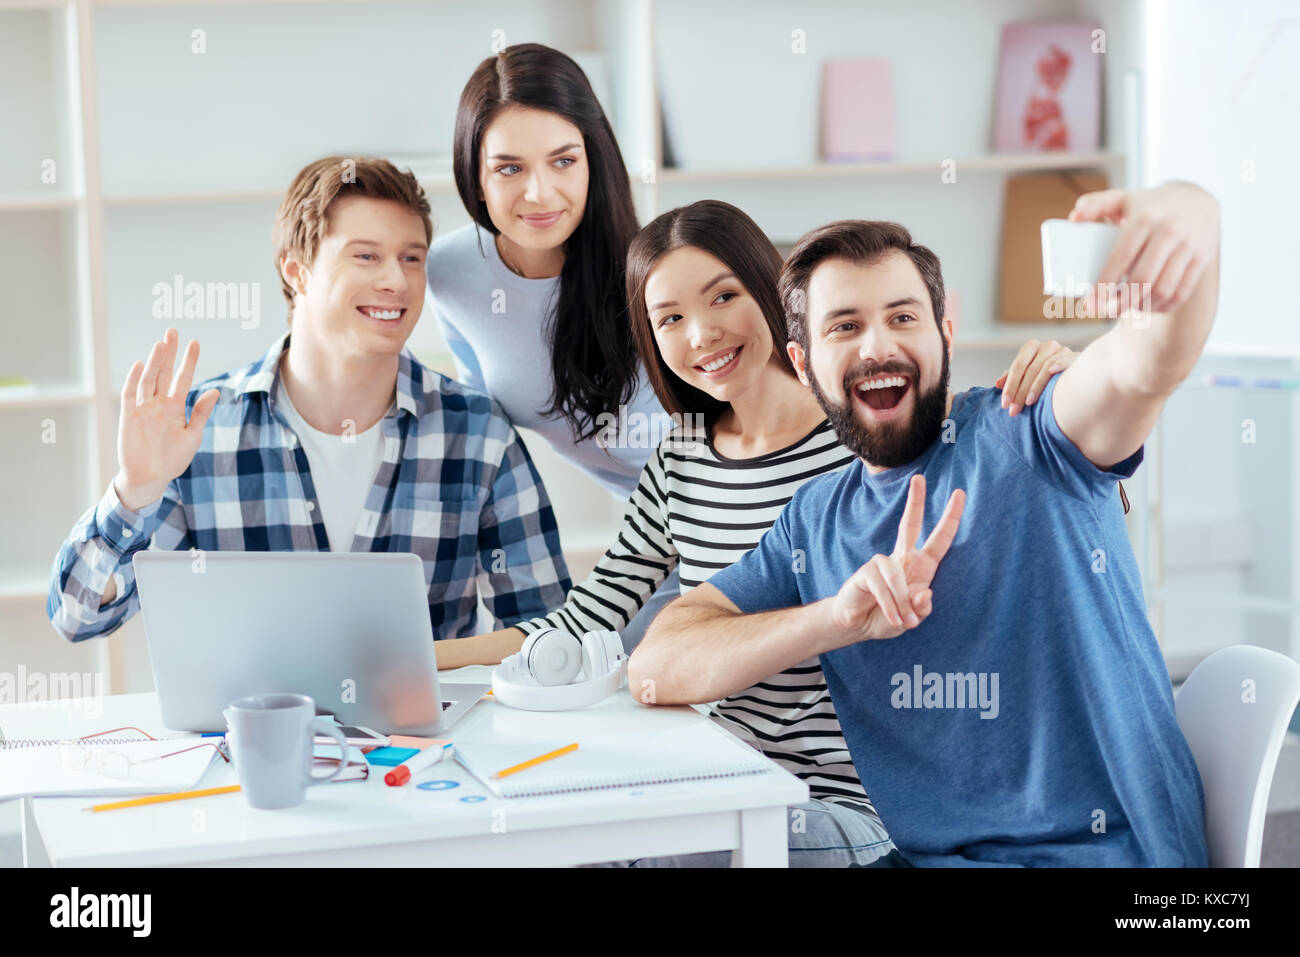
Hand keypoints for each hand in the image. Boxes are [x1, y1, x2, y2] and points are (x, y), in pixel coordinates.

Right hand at [114, 328, 219, 510]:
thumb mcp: (192, 436)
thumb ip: (201, 413)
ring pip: (148, 379)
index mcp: (175, 407)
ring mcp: (142, 408)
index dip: (188, 361)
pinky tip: (138, 365)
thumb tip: (215, 392)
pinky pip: (130, 395)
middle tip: (173, 331)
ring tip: (161, 344)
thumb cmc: (173, 459)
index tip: (195, 343)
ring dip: (153, 362)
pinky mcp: (128, 417)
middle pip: (163, 373)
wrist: (150, 478)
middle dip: (169, 353)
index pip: (182, 378)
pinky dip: (133, 380)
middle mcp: (159, 404)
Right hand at [829, 474, 964, 642]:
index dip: (950, 517)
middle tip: (920, 478)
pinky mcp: (866, 573)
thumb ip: (922, 609)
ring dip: (902, 604)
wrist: (859, 626)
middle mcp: (902, 559)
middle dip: (915, 502)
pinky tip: (892, 619)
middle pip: (909, 525)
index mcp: (921, 567)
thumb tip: (925, 593)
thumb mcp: (913, 619)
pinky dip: (890, 607)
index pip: (939, 539)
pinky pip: (883, 587)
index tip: (959, 493)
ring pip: (898, 577)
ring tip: (904, 623)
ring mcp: (882, 564)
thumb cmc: (890, 619)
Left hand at [995, 339, 1075, 415]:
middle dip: (1020, 392)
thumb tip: (997, 384)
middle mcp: (1047, 346)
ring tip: (1029, 403)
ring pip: (1045, 367)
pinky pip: (1066, 360)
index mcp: (1031, 347)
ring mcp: (1063, 350)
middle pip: (1030, 369)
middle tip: (1014, 410)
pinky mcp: (1076, 357)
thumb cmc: (1046, 376)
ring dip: (1036, 386)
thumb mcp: (1027, 375)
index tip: (1005, 404)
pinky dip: (1059, 365)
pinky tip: (1052, 372)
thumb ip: (1013, 377)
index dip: (1010, 386)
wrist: (1078, 374)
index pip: (1017, 366)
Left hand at [1068, 182, 1219, 316]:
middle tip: (1106, 312)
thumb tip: (1073, 218)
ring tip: (1127, 308)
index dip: (1104, 285)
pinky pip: (1182, 291)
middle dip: (1121, 302)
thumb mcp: (1122, 198)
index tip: (1091, 304)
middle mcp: (1168, 232)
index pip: (1121, 258)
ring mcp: (1188, 246)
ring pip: (1163, 289)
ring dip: (1142, 306)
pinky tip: (1150, 308)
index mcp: (1144, 219)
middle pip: (1142, 279)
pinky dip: (1164, 306)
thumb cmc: (1150, 205)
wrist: (1197, 199)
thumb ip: (1095, 204)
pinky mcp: (1202, 258)